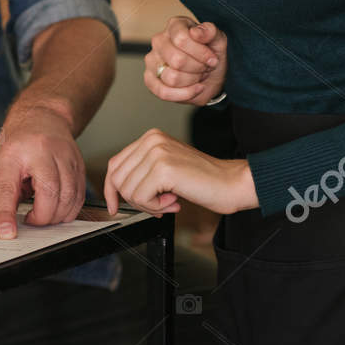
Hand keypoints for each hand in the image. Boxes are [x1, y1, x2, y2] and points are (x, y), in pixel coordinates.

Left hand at [0, 100, 85, 238]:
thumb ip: (0, 197)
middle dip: (41, 218)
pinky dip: (69, 210)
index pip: (8, 188)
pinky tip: (58, 208)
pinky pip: (80, 197)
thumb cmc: (20, 141)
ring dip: (56, 216)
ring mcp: (65, 157)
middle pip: (49, 195)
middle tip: (30, 218)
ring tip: (43, 212)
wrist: (43, 116)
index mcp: (15, 153)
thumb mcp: (2, 164)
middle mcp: (43, 153)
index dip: (7, 214)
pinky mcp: (80, 165)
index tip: (6, 232)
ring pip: (69, 198)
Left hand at [103, 128, 256, 216]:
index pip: (115, 165)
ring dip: (148, 205)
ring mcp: (157, 152)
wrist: (232, 183)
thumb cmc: (203, 181)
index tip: (115, 206)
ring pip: (128, 191)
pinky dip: (156, 207)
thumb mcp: (166, 170)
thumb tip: (115, 190)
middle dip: (135, 200)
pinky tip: (175, 201)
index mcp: (150, 138)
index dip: (111, 189)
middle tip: (158, 205)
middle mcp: (151, 140)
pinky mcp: (163, 168)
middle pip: (118, 179)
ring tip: (170, 202)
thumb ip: (142, 172)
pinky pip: (141, 198)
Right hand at [144, 16, 226, 103]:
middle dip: (198, 68)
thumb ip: (211, 32)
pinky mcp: (150, 79)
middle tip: (205, 67)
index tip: (213, 58)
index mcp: (175, 26)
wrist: (211, 74)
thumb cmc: (212, 54)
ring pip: (172, 77)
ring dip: (192, 80)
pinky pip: (163, 92)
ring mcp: (152, 60)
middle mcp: (159, 40)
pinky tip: (194, 89)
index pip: (181, 39)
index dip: (201, 53)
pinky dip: (184, 94)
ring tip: (198, 75)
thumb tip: (196, 32)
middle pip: (177, 60)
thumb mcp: (219, 41)